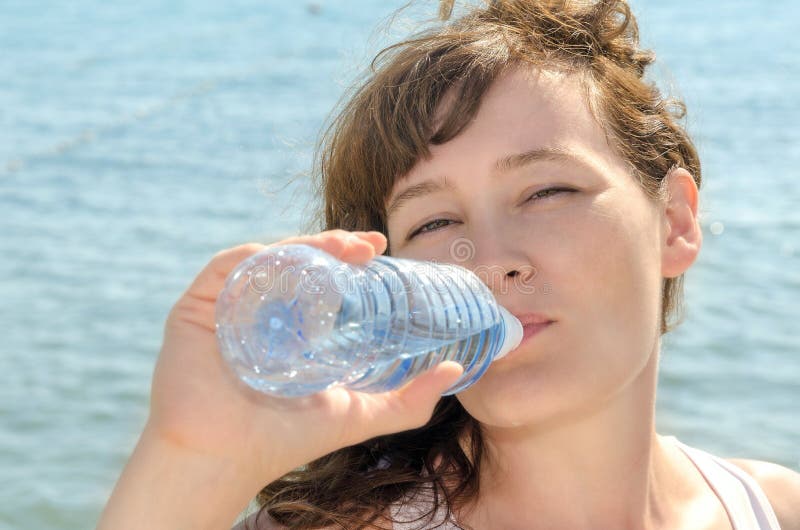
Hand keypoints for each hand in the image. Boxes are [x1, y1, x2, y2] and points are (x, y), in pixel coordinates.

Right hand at [147, 229, 462, 481]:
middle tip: (368, 244)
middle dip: (333, 245)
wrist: (224, 459)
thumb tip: (456, 371)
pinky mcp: (197, 307)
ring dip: (304, 244)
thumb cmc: (285, 439)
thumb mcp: (357, 415)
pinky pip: (226, 269)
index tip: (381, 249)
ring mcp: (230, 305)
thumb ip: (408, 402)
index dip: (350, 258)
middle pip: (297, 262)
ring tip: (341, 247)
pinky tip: (289, 258)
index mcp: (293, 326)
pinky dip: (256, 257)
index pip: (322, 278)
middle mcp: (262, 309)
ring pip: (268, 258)